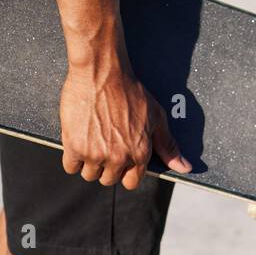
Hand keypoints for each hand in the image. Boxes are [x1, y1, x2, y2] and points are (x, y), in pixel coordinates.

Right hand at [59, 63, 190, 188]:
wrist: (102, 72)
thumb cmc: (130, 91)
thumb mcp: (157, 117)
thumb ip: (168, 146)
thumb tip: (184, 167)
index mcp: (139, 153)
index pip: (131, 182)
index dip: (125, 171)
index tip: (119, 159)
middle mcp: (118, 158)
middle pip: (108, 180)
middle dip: (106, 166)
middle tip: (103, 144)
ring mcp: (95, 154)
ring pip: (89, 175)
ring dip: (88, 162)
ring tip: (91, 140)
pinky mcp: (75, 146)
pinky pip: (70, 167)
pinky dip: (72, 157)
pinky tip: (78, 141)